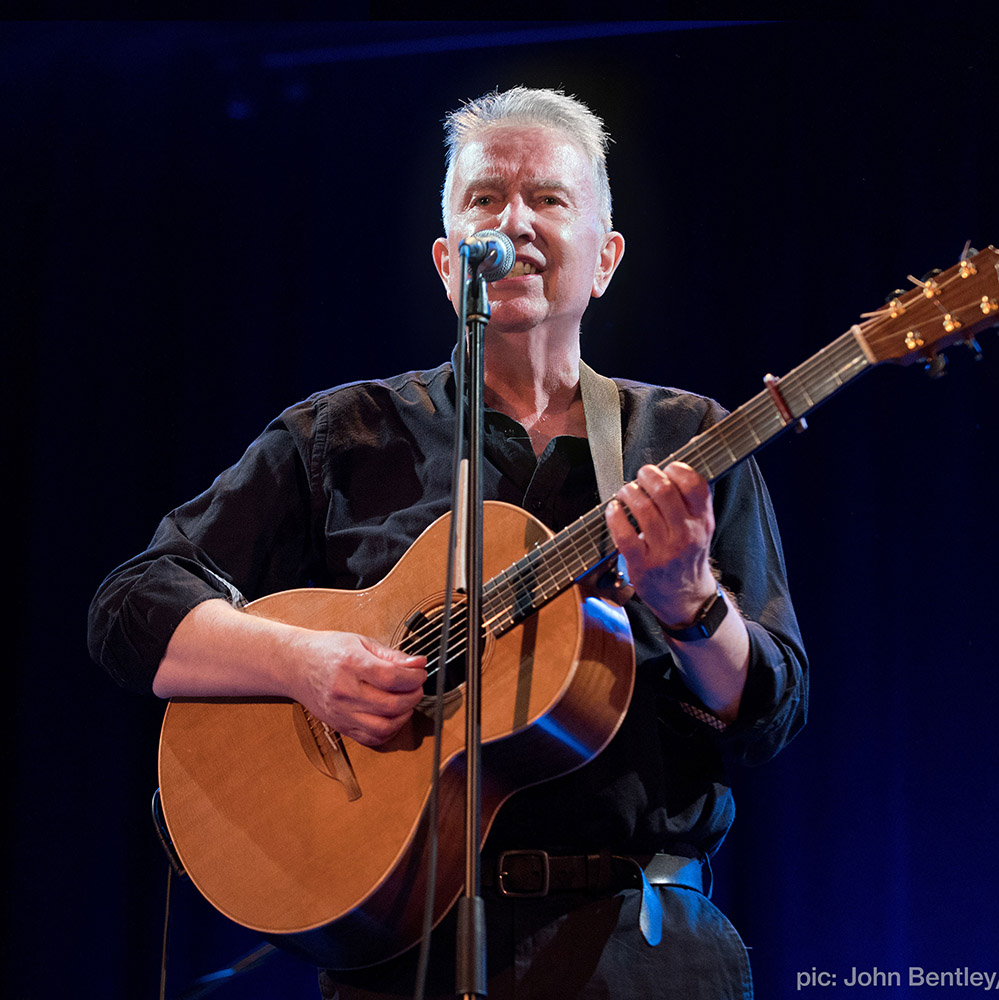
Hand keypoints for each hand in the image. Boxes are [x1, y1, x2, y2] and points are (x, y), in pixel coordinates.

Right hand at [290, 630, 426, 746]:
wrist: (295, 665)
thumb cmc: (327, 650)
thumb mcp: (361, 642)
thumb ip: (392, 655)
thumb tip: (419, 664)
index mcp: (351, 664)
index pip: (391, 677)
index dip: (414, 677)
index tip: (420, 672)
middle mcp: (345, 691)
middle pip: (391, 704)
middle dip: (413, 695)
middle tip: (416, 686)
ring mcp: (341, 712)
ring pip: (384, 726)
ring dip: (404, 716)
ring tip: (406, 701)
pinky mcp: (340, 726)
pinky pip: (371, 739)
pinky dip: (389, 731)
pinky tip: (392, 716)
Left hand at [604, 462, 717, 626]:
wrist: (685, 597)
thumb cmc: (687, 555)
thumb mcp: (700, 527)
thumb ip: (692, 499)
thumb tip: (676, 461)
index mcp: (703, 522)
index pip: (695, 484)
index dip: (677, 469)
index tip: (666, 469)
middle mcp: (686, 535)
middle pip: (664, 491)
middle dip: (647, 475)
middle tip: (641, 477)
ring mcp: (664, 551)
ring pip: (642, 508)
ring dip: (628, 492)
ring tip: (626, 492)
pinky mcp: (642, 564)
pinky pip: (623, 533)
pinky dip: (614, 515)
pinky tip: (613, 510)